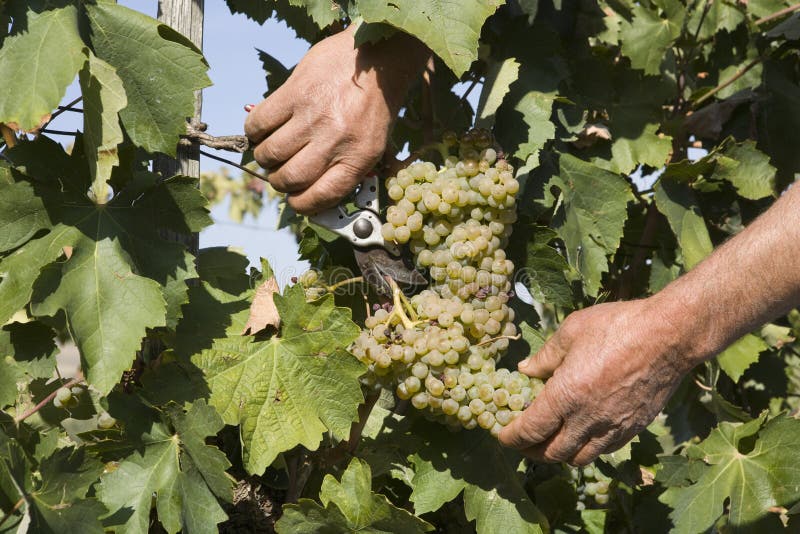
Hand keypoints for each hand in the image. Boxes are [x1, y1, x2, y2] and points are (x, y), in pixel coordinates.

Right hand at [245, 28, 427, 213]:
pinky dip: (254, 130)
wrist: (377, 58)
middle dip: (279, 181)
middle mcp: (335, 140)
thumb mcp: (373, 143)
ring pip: (270, 153)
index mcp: (359, 157)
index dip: (301, 204)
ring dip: (264, 157)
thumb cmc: (374, 105)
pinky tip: (262, 128)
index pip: (320, 196)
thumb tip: (312, 192)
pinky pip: (259, 122)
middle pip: (290, 178)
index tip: (295, 199)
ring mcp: (313, 116)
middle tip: (279, 171)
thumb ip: (346, 168)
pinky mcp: (295, 92)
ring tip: (270, 149)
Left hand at [499, 298, 696, 464]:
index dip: (511, 437)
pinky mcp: (633, 428)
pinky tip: (582, 434)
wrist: (670, 335)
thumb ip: (545, 356)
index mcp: (566, 395)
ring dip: (559, 455)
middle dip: (531, 451)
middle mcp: (587, 419)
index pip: (530, 430)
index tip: (501, 435)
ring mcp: (613, 427)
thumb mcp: (572, 331)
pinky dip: (586, 449)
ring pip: (579, 458)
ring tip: (550, 442)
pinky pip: (603, 450)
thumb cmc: (618, 326)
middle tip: (522, 442)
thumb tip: (525, 370)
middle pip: (551, 453)